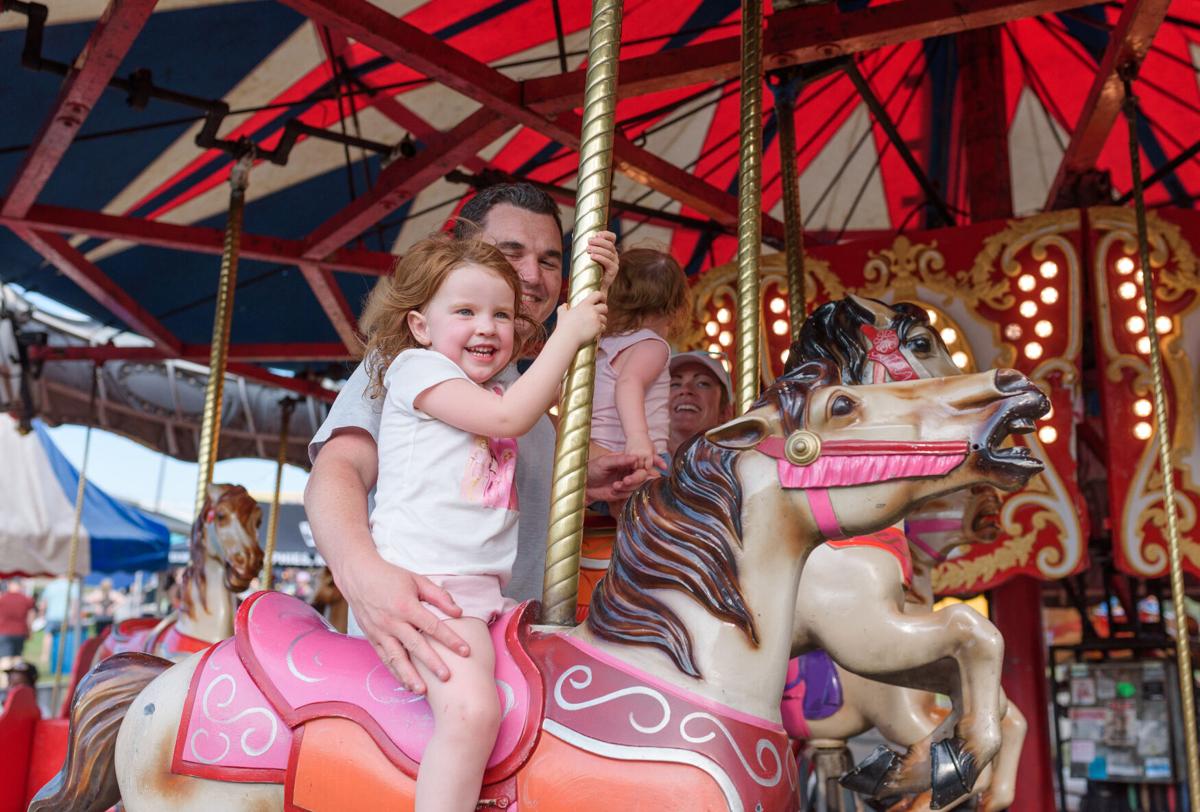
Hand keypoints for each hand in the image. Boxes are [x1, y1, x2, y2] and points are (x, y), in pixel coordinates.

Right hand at [337, 551, 467, 693]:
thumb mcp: (417, 580)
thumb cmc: (390, 577)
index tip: (465, 651)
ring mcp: (380, 632)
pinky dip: (395, 672)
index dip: (450, 639)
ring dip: (410, 675)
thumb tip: (459, 612)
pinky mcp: (372, 638)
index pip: (433, 626)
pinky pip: (385, 658)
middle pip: (416, 646)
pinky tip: (406, 683)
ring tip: (422, 691)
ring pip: (397, 658)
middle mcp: (392, 622)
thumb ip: (439, 596)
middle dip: (432, 663)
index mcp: (406, 606)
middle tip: (447, 677)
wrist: (358, 576)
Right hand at [556, 291, 606, 345]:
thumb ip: (563, 308)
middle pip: (605, 307)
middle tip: (599, 314)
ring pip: (604, 319)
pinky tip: (596, 331)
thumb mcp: (561, 314)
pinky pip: (604, 327)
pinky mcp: (598, 328)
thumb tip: (564, 305)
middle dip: (603, 311)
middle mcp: (592, 310)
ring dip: (601, 321)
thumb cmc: (564, 326)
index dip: (602, 296)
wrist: (568, 337)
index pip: (597, 294)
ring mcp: (596, 319)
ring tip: (595, 324)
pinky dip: (600, 329)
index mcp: (585, 304)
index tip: (602, 299)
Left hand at [585, 451, 653, 502]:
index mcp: (626, 460)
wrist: (584, 486)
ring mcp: (627, 482)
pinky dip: (622, 494)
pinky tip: (612, 491)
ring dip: (627, 487)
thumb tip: (635, 457)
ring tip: (614, 486)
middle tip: (625, 481)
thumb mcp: (604, 462)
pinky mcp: (623, 492)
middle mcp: (629, 471)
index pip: (640, 463)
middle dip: (635, 479)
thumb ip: (619, 460)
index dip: (641, 467)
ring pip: (637, 486)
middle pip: (642, 476)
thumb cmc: (592, 470)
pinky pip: (630, 495)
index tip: (635, 470)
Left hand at [587, 231, 618, 291]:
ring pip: (609, 253)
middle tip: (588, 241)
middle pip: (610, 244)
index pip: (612, 238)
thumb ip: (584, 246)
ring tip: (587, 249)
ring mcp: (615, 263)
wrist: (593, 287)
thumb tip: (573, 234)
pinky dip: (600, 258)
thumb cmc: (589, 270)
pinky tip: (592, 256)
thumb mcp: (587, 256)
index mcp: (609, 249)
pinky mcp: (613, 271)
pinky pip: (609, 262)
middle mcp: (614, 255)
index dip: (606, 234)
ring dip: (598, 249)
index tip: (596, 234)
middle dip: (599, 241)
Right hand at [624, 432, 656, 473]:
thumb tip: (666, 468)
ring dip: (636, 467)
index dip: (648, 467)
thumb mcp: (653, 450)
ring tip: (637, 463)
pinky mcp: (626, 454)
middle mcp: (640, 454)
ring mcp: (632, 455)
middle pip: (641, 468)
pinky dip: (631, 464)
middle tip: (642, 465)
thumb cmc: (646, 443)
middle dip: (642, 468)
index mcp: (648, 454)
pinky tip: (632, 462)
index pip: (648, 467)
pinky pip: (628, 463)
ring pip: (634, 467)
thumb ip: (659, 460)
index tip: (648, 466)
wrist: (636, 434)